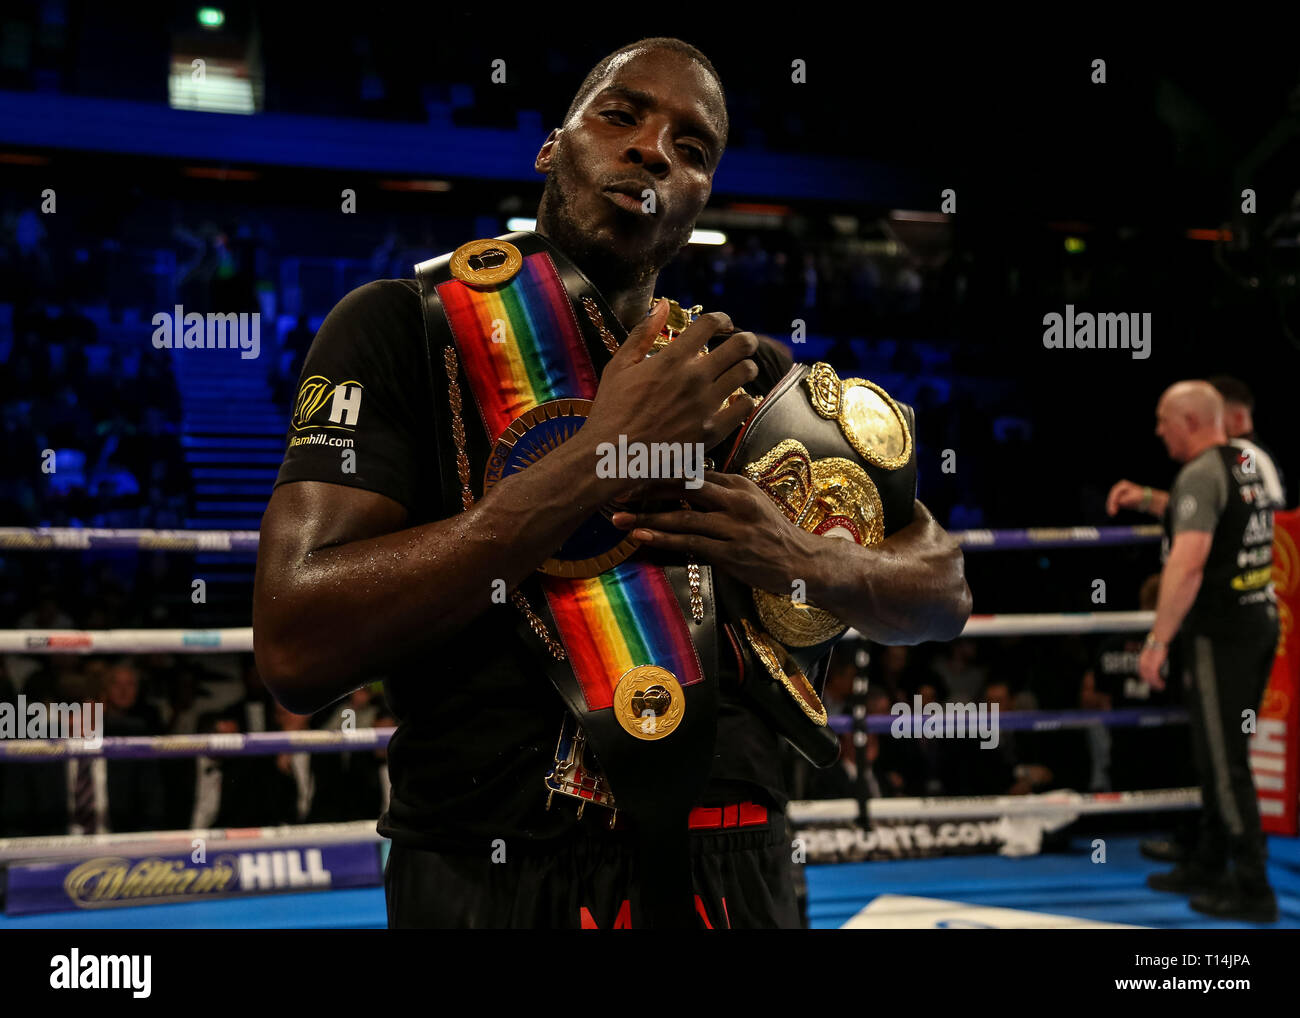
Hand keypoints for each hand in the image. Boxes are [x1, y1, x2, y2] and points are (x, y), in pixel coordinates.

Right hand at [582, 301, 758, 458]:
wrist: (612, 457)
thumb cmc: (611, 410)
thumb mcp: (618, 366)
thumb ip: (642, 333)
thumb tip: (660, 305)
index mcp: (671, 359)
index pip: (710, 323)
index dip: (722, 319)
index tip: (723, 325)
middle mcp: (693, 378)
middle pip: (740, 346)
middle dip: (745, 341)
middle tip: (744, 345)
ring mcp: (706, 405)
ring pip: (746, 374)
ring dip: (746, 368)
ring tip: (740, 372)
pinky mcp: (712, 431)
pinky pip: (745, 407)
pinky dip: (744, 401)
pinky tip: (736, 401)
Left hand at [609, 470, 812, 592]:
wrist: (801, 561)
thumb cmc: (770, 532)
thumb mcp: (750, 502)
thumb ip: (720, 492)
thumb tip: (684, 483)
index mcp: (737, 484)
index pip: (692, 472)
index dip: (659, 472)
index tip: (631, 472)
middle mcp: (736, 501)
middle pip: (685, 488)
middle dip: (648, 489)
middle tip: (617, 490)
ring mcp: (734, 527)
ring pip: (683, 518)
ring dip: (648, 519)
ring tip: (620, 519)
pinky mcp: (730, 553)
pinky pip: (690, 544)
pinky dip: (663, 540)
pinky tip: (641, 537)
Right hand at [1106, 479, 1144, 515]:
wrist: (1146, 500)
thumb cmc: (1141, 496)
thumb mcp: (1134, 496)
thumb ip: (1127, 498)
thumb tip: (1120, 501)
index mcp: (1122, 485)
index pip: (1114, 493)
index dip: (1112, 500)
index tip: (1112, 507)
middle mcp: (1119, 489)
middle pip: (1112, 497)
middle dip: (1111, 505)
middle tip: (1111, 512)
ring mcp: (1119, 494)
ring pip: (1112, 501)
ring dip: (1111, 507)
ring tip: (1112, 514)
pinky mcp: (1119, 500)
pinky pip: (1114, 504)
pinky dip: (1113, 508)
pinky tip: (1113, 513)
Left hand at [1138, 644, 1166, 689]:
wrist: (1157, 642)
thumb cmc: (1156, 648)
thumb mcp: (1152, 656)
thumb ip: (1151, 663)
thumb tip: (1155, 669)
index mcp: (1141, 662)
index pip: (1142, 674)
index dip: (1147, 680)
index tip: (1151, 684)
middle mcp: (1142, 665)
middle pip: (1145, 678)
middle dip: (1151, 684)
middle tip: (1157, 687)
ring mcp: (1147, 666)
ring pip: (1150, 679)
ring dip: (1156, 684)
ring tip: (1161, 687)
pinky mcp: (1152, 666)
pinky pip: (1154, 677)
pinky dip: (1158, 681)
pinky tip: (1162, 684)